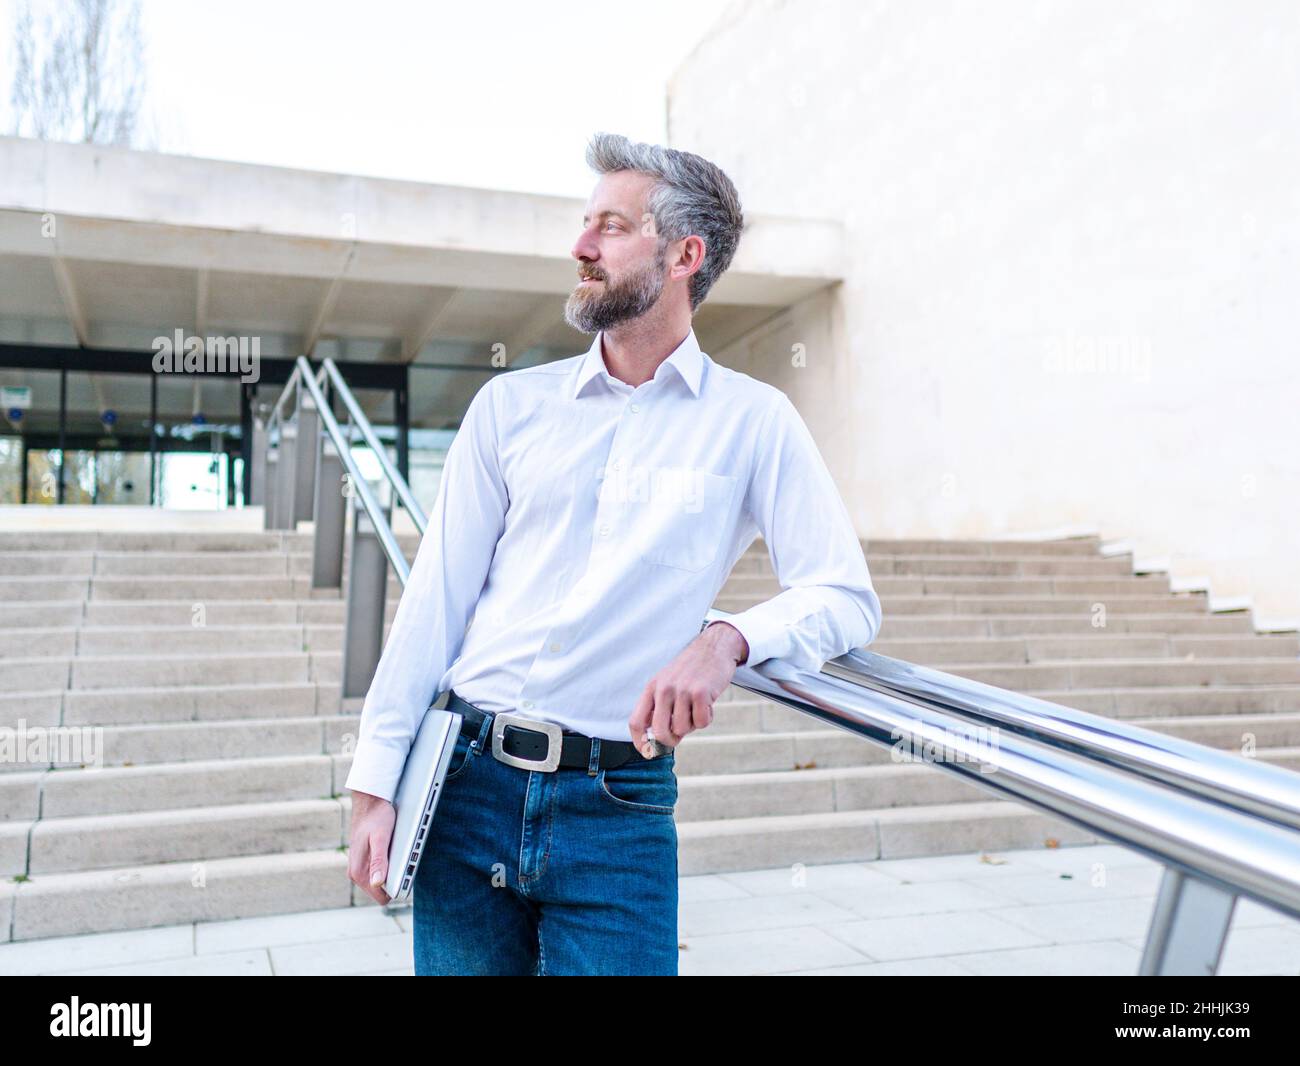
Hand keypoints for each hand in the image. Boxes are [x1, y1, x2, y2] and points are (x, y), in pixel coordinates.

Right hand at [347, 790, 396, 903]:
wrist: (369, 801)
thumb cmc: (376, 817)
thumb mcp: (381, 838)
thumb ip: (379, 861)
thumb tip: (377, 883)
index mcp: (358, 872)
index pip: (382, 897)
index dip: (397, 888)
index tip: (407, 873)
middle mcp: (356, 873)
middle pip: (382, 891)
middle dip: (395, 880)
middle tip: (405, 859)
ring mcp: (360, 867)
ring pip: (382, 881)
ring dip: (393, 871)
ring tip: (399, 852)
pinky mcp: (365, 861)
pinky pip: (381, 871)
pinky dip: (390, 864)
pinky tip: (394, 850)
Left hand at [628, 621, 747, 757]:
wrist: (713, 648)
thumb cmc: (691, 670)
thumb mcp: (668, 683)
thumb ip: (660, 708)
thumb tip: (658, 740)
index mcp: (652, 688)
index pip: (636, 721)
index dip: (639, 741)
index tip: (647, 752)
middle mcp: (663, 689)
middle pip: (658, 731)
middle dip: (669, 741)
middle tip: (679, 736)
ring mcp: (681, 690)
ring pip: (682, 729)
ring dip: (693, 725)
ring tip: (697, 708)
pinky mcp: (700, 692)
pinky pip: (701, 722)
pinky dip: (706, 718)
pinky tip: (708, 703)